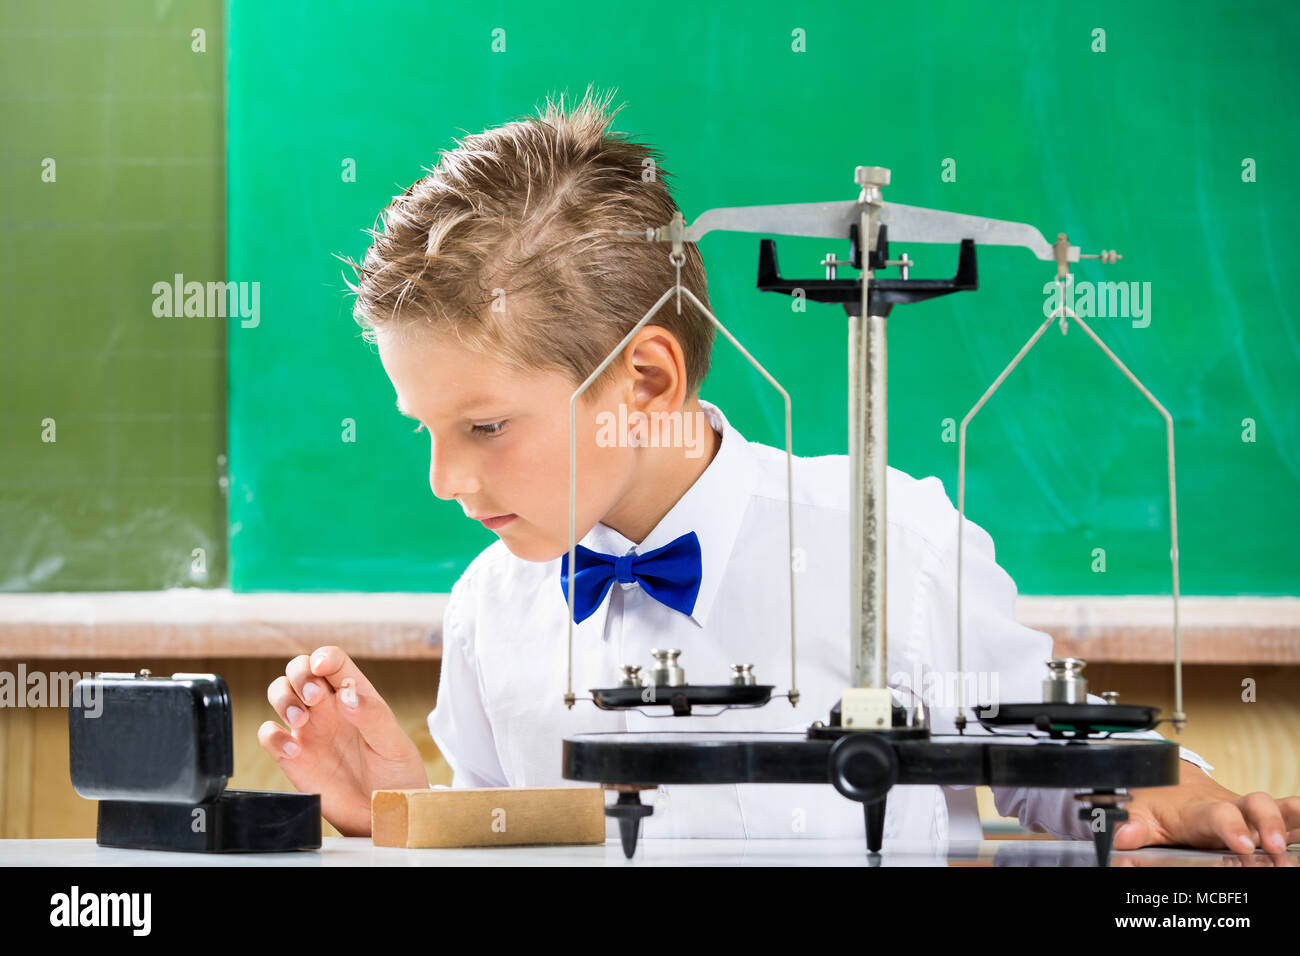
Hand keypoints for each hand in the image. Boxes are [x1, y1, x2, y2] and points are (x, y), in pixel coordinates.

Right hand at [258, 646, 429, 835]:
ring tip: (300, 719)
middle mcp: (329, 709)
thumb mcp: (394, 744)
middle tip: (314, 698)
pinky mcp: (293, 757)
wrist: (384, 815)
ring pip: (279, 694)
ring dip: (282, 698)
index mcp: (356, 696)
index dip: (323, 657)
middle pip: (299, 670)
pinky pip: (268, 735)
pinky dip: (271, 736)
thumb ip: (372, 716)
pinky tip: (292, 749)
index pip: (333, 661)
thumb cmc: (397, 776)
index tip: (322, 668)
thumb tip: (346, 695)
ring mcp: (309, 731)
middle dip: (299, 674)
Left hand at [1113, 761, 1299, 862]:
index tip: (1242, 843)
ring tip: (1298, 839)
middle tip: (1275, 846)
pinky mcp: (1260, 817)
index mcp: (1197, 809)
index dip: (1230, 827)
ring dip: (1292, 819)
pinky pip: (1288, 815)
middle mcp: (1228, 805)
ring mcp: (1246, 811)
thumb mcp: (1138, 813)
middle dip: (1269, 823)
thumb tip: (1122, 836)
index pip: (1216, 815)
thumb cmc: (1157, 801)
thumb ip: (1130, 826)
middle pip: (1255, 805)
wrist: (1170, 783)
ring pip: (1276, 807)